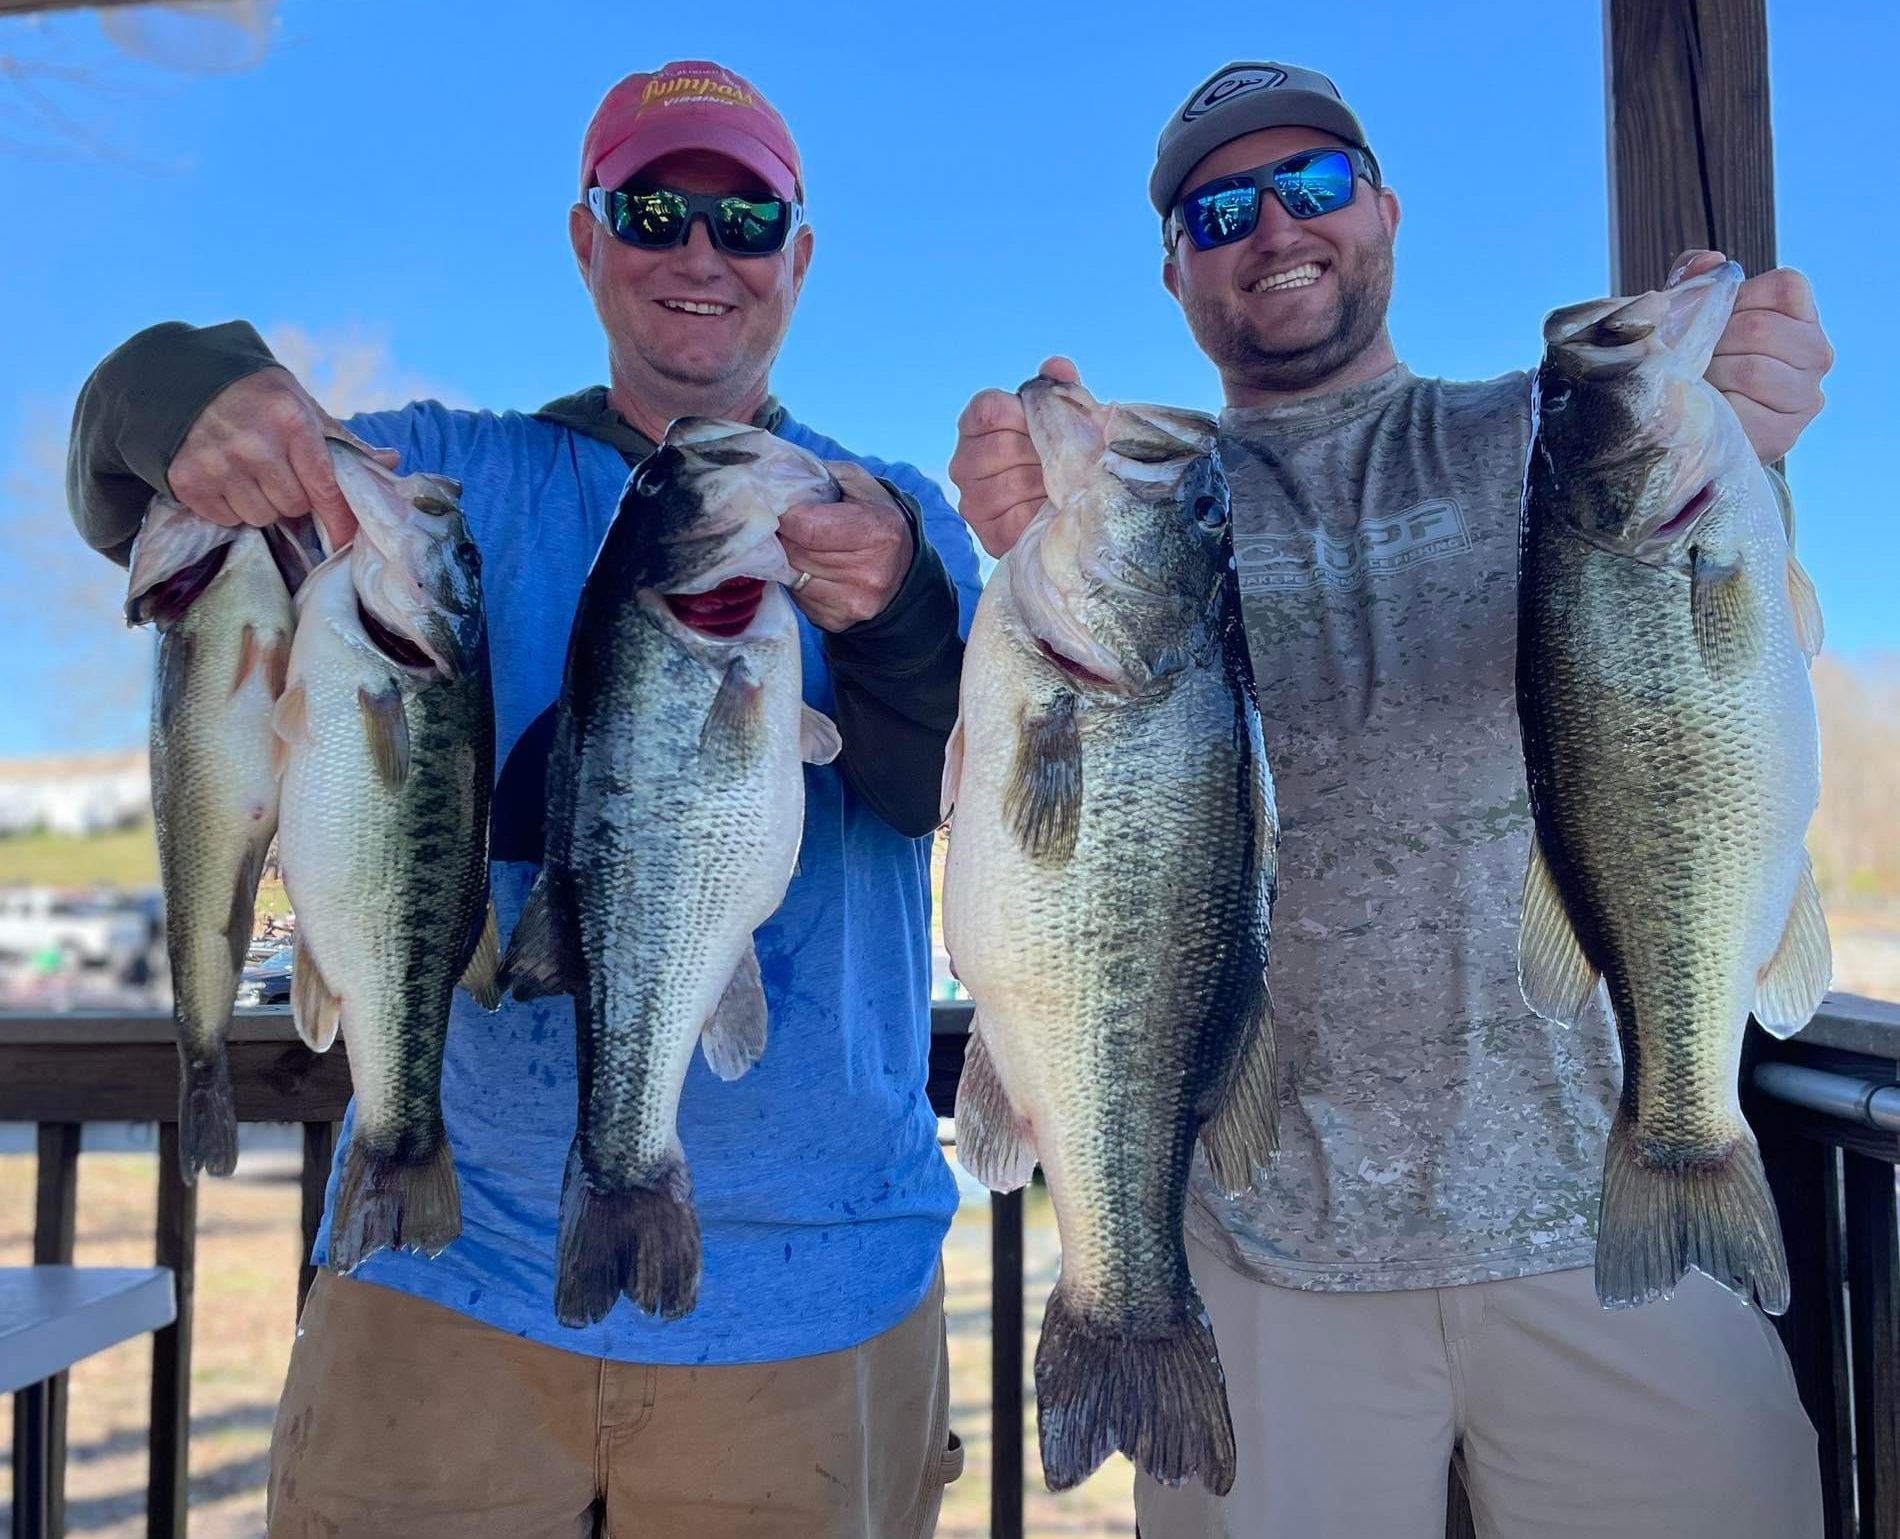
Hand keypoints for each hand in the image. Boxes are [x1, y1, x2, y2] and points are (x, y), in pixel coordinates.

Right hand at [166, 367, 400, 550]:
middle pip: (293, 507)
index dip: (339, 520)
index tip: (345, 540)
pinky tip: (226, 478)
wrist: (188, 377)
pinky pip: (226, 518)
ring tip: (252, 475)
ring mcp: (217, 463)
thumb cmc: (259, 397)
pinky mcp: (187, 479)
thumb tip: (390, 462)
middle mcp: (254, 444)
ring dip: (263, 505)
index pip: (325, 489)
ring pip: (261, 517)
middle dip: (294, 499)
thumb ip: (344, 442)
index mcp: (292, 423)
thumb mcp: (303, 407)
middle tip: (281, 475)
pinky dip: (230, 507)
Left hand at [779, 463, 914, 631]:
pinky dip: (794, 581)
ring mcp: (854, 601)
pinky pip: (796, 597)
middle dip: (782, 535)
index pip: (807, 526)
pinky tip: (808, 569)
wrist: (901, 571)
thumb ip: (818, 473)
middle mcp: (870, 571)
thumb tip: (774, 473)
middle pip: (795, 551)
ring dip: (785, 558)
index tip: (778, 506)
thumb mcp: (857, 484)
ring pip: (790, 575)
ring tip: (797, 545)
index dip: (785, 514)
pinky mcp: (837, 621)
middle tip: (782, 524)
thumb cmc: (872, 518)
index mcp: (878, 530)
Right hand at [948, 354, 1080, 557]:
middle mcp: (963, 462)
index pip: (989, 408)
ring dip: (1046, 483)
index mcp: (976, 426)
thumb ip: (1061, 391)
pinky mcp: (988, 533)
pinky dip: (1041, 511)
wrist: (1072, 508)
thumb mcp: (1068, 419)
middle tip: (1066, 458)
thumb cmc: (1061, 455)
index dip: (1024, 413)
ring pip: (1012, 482)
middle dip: (1043, 451)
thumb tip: (1058, 367)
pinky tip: (1055, 506)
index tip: (1047, 422)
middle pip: (1003, 445)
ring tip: (1063, 483)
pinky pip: (1017, 516)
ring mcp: (972, 499)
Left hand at [1672, 250, 1832, 462]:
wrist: (1695, 425)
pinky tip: (1709, 409)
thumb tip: (1710, 263)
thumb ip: (1698, 280)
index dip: (1738, 299)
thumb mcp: (1694, 314)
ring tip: (1702, 383)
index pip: (1786, 287)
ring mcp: (1805, 396)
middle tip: (1698, 358)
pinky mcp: (1784, 433)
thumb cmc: (1701, 361)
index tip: (1717, 319)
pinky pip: (1743, 411)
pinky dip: (1714, 409)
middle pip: (1760, 328)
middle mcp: (1817, 353)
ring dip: (1712, 376)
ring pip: (1752, 370)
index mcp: (1803, 316)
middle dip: (1714, 342)